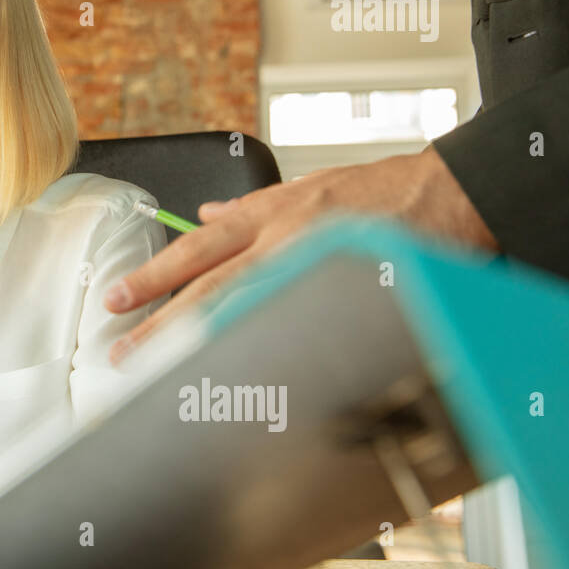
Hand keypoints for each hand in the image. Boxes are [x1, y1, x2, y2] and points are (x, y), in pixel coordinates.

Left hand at [104, 146, 498, 362]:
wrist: (451, 194)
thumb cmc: (381, 191)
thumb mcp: (306, 186)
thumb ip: (252, 208)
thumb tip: (206, 214)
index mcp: (272, 212)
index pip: (198, 248)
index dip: (155, 276)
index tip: (117, 298)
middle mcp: (284, 240)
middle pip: (210, 287)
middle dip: (162, 323)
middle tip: (123, 351)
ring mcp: (315, 271)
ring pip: (245, 313)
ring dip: (200, 345)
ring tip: (165, 375)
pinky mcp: (347, 296)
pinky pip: (297, 331)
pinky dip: (265, 356)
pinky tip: (241, 382)